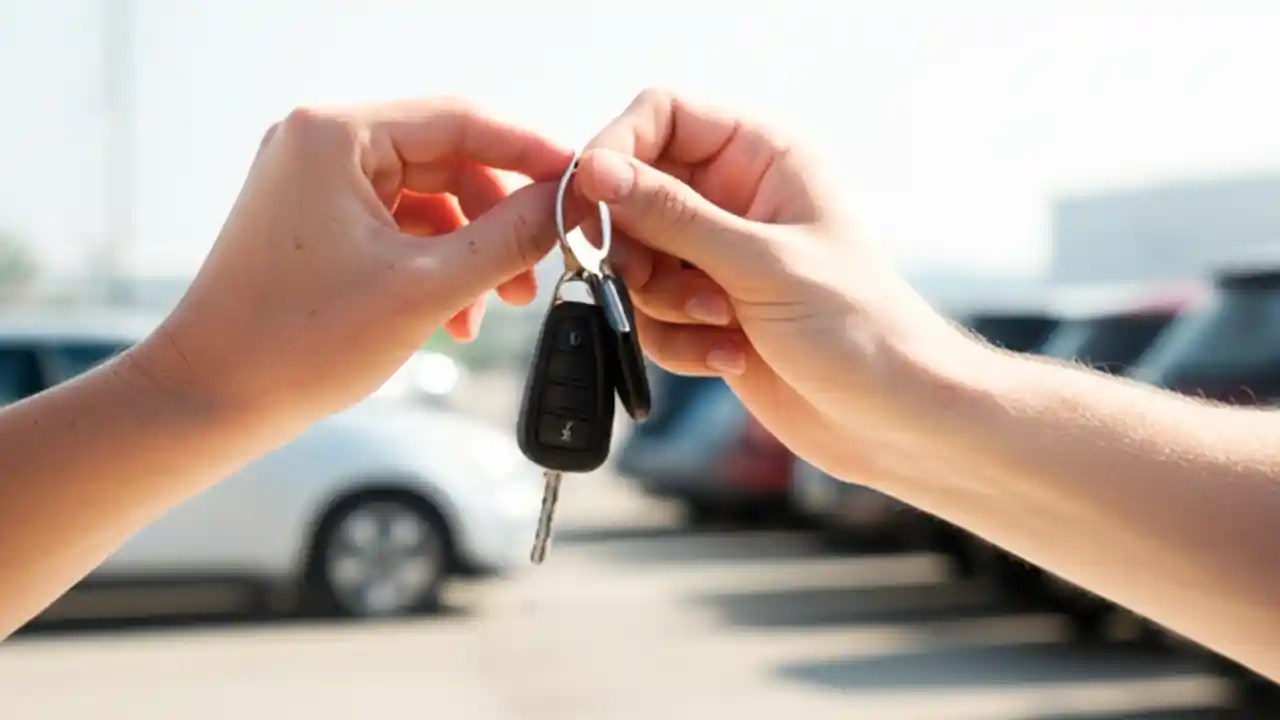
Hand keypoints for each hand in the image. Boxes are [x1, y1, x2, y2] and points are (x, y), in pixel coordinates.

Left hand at [132, 99, 571, 427]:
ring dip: (472, 250)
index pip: (462, 119)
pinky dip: (437, 265)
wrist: (209, 400)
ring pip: (429, 198)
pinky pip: (400, 226)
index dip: (531, 153)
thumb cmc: (298, 343)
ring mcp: (314, 182)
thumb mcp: (426, 288)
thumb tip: (570, 203)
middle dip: (500, 218)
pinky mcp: (316, 221)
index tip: (581, 186)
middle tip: (539, 269)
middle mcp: (320, 143)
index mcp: (336, 135)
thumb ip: (508, 238)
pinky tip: (456, 317)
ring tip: (495, 307)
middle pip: (448, 159)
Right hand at [574, 90, 969, 479]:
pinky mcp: (706, 310)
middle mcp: (734, 197)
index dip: (617, 148)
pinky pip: (649, 313)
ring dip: (664, 303)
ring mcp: (716, 255)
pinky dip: (677, 341)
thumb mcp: (760, 265)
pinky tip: (730, 357)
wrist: (891, 417)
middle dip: (638, 247)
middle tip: (652, 281)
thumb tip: (595, 171)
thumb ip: (673, 217)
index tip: (588, 197)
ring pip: (634, 259)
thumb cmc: (857, 327)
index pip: (662, 115)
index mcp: (762, 155)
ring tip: (722, 324)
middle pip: (633, 192)